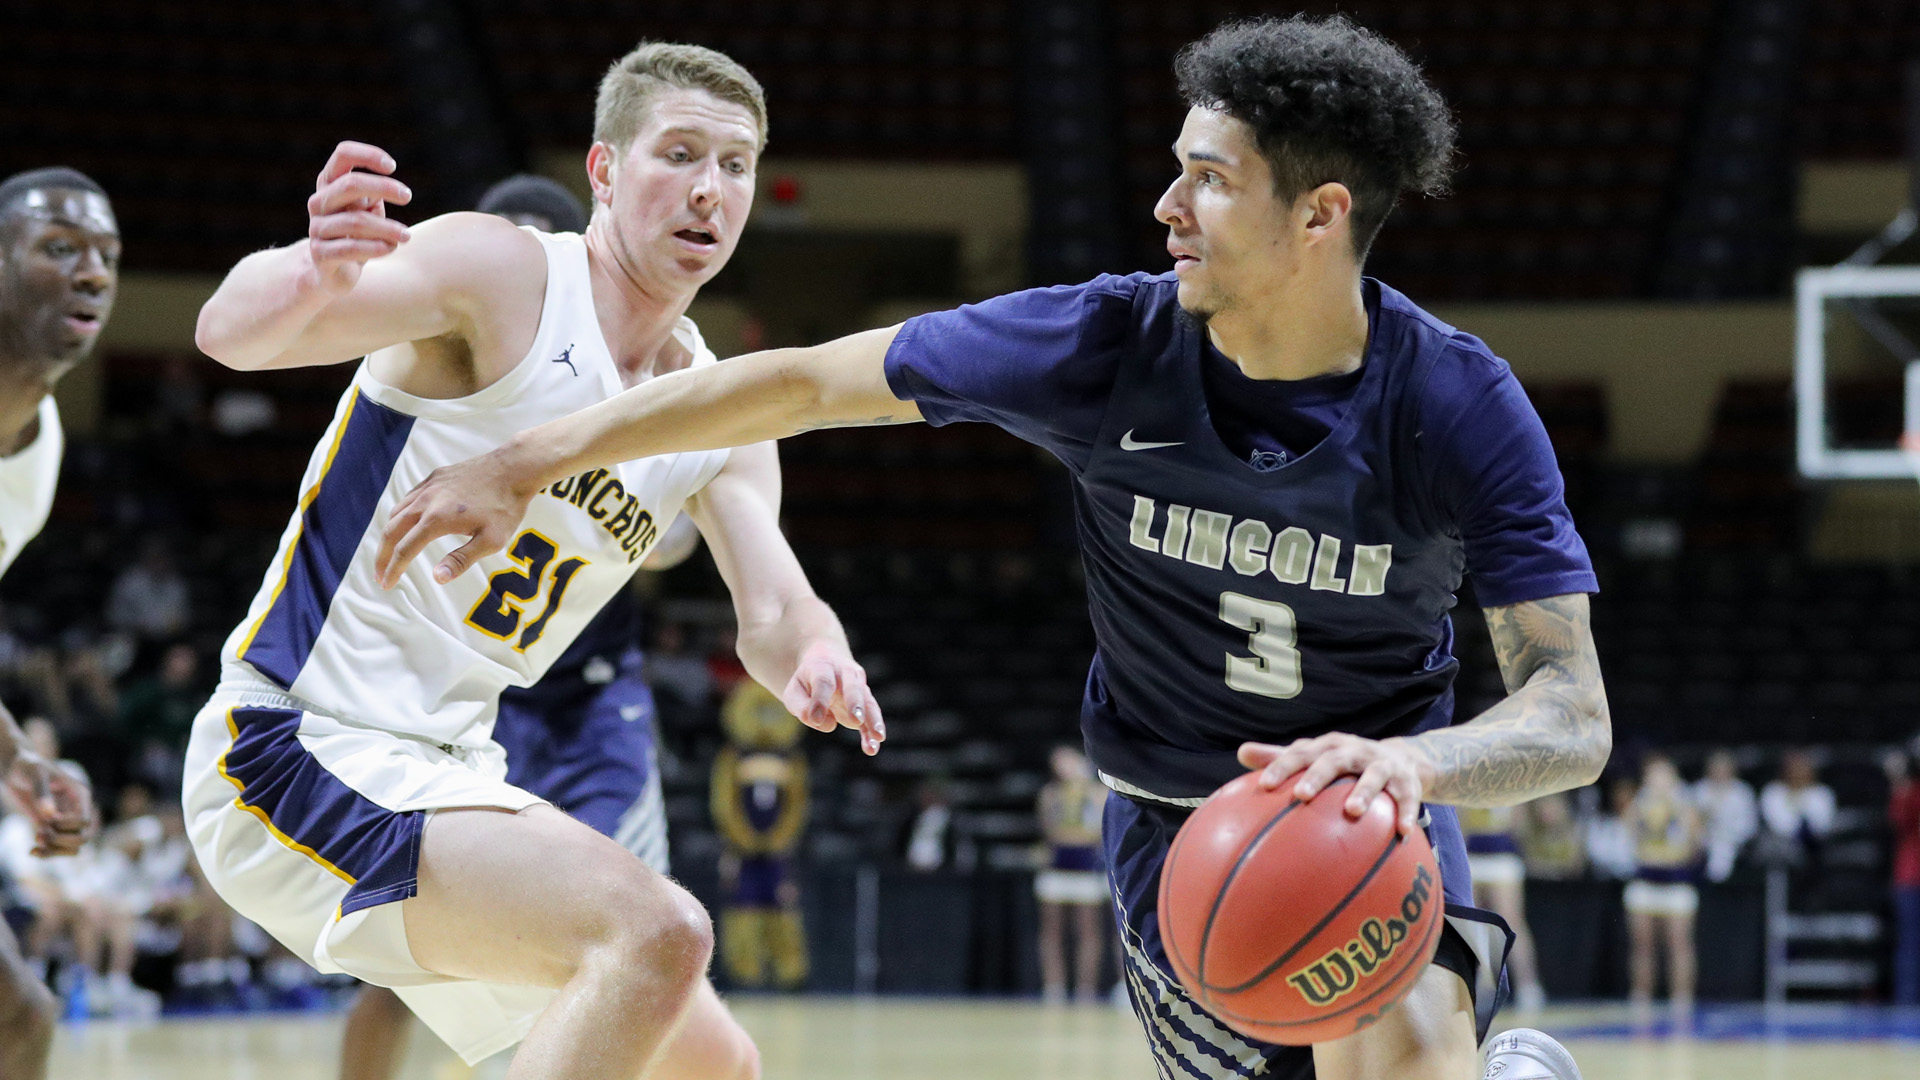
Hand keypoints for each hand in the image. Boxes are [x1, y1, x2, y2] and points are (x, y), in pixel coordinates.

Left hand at [5, 752, 95, 856]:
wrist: (14, 769)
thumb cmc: (27, 766)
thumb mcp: (35, 774)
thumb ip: (42, 792)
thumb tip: (50, 814)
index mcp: (79, 795)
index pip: (84, 821)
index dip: (67, 825)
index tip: (48, 818)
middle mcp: (75, 810)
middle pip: (82, 837)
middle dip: (61, 841)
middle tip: (40, 834)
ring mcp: (63, 820)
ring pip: (71, 847)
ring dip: (55, 850)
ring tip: (36, 841)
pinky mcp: (49, 827)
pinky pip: (56, 848)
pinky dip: (47, 854)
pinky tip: (32, 851)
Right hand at [307, 141, 412, 292]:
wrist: (331, 272)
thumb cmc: (356, 235)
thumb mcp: (368, 210)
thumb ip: (375, 194)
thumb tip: (391, 187)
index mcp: (330, 185)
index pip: (343, 156)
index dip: (368, 154)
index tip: (392, 166)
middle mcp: (319, 202)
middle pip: (350, 184)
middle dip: (384, 187)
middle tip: (407, 196)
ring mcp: (316, 228)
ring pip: (355, 221)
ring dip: (387, 227)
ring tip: (406, 235)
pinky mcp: (320, 254)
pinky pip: (350, 248)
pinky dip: (376, 247)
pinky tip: (391, 248)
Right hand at [376, 448, 535, 587]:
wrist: (514, 468)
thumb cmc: (506, 507)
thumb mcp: (491, 541)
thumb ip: (461, 560)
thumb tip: (436, 578)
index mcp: (436, 520)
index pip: (404, 550)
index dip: (393, 570)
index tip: (386, 584)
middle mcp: (426, 501)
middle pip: (391, 531)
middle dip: (382, 556)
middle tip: (380, 575)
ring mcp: (429, 486)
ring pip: (397, 512)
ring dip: (389, 535)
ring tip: (389, 553)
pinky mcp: (435, 477)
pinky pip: (409, 498)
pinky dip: (400, 515)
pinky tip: (405, 523)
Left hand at [780, 642, 884, 755]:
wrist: (826, 663)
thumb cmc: (807, 683)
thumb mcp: (794, 691)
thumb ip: (801, 706)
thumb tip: (817, 721)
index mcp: (823, 667)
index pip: (823, 682)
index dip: (820, 700)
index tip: (815, 720)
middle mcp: (845, 674)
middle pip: (853, 686)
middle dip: (855, 703)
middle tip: (856, 720)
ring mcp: (859, 687)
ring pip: (869, 702)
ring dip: (874, 720)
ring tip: (878, 737)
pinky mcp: (865, 703)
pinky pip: (871, 718)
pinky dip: (872, 733)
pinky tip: (872, 749)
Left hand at [1238, 733, 1428, 835]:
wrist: (1401, 758)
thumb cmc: (1345, 763)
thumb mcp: (1316, 757)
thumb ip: (1281, 757)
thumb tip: (1241, 752)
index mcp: (1327, 746)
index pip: (1300, 753)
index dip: (1282, 766)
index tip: (1265, 785)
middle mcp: (1353, 750)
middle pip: (1333, 760)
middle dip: (1318, 776)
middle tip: (1302, 795)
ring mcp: (1381, 764)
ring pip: (1373, 775)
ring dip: (1364, 792)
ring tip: (1353, 812)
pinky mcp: (1406, 781)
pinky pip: (1408, 797)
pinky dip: (1406, 813)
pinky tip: (1403, 833)